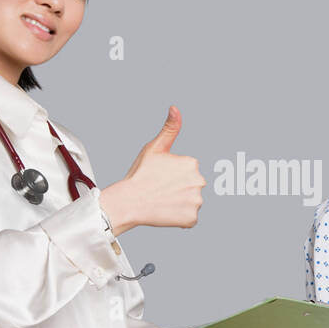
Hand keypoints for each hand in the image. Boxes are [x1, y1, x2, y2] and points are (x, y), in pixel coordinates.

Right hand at [101, 106, 204, 231]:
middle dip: (178, 189)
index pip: (186, 171)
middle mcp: (199, 181)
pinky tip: (166, 212)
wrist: (129, 201)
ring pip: (191, 202)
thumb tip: (175, 108)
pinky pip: (189, 218)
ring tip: (162, 201)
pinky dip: (179, 217)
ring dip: (179, 203)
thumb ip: (170, 128)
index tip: (159, 177)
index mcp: (192, 163)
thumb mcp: (154, 148)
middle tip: (159, 190)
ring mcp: (196, 201)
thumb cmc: (140, 174)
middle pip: (191, 186)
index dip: (171, 175)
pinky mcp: (192, 219)